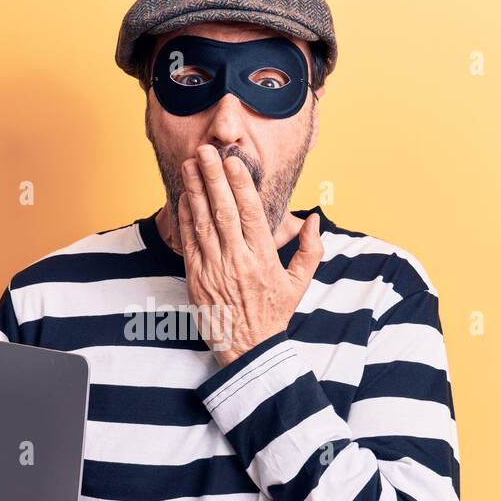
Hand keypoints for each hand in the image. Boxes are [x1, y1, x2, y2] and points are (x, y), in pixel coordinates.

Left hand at [177, 144, 321, 365]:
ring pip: (202, 222)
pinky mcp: (196, 279)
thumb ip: (310, 250)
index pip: (250, 214)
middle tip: (204, 151)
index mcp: (263, 259)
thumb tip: (316, 219)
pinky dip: (185, 217)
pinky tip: (184, 196)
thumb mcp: (299, 284)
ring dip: (195, 190)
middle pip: (223, 212)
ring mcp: (213, 270)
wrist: (247, 350)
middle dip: (213, 178)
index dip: (240, 185)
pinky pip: (189, 242)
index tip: (233, 161)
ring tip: (189, 164)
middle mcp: (237, 262)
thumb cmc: (273, 313)